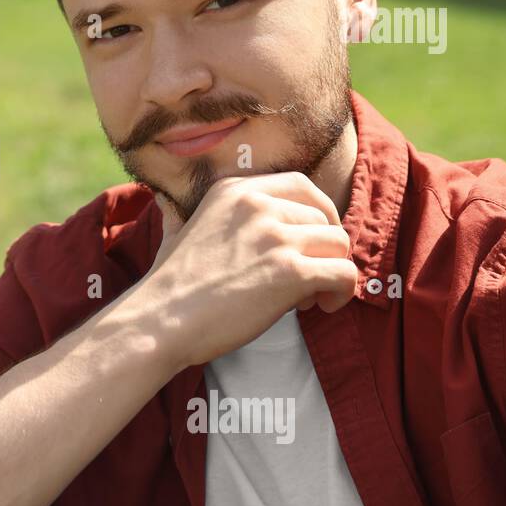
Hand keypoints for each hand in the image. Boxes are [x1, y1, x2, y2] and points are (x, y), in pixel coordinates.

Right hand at [142, 172, 356, 371]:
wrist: (160, 319)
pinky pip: (344, 273)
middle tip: (301, 279)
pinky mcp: (291, 272)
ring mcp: (275, 236)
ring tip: (307, 296)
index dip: (317, 215)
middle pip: (325, 218)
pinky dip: (342, 292)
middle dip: (322, 249)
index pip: (302, 186)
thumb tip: (162, 199)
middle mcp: (258, 204)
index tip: (309, 242)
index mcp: (234, 189)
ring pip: (338, 244)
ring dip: (331, 271)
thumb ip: (181, 214)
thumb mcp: (175, 232)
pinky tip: (321, 307)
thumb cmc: (169, 286)